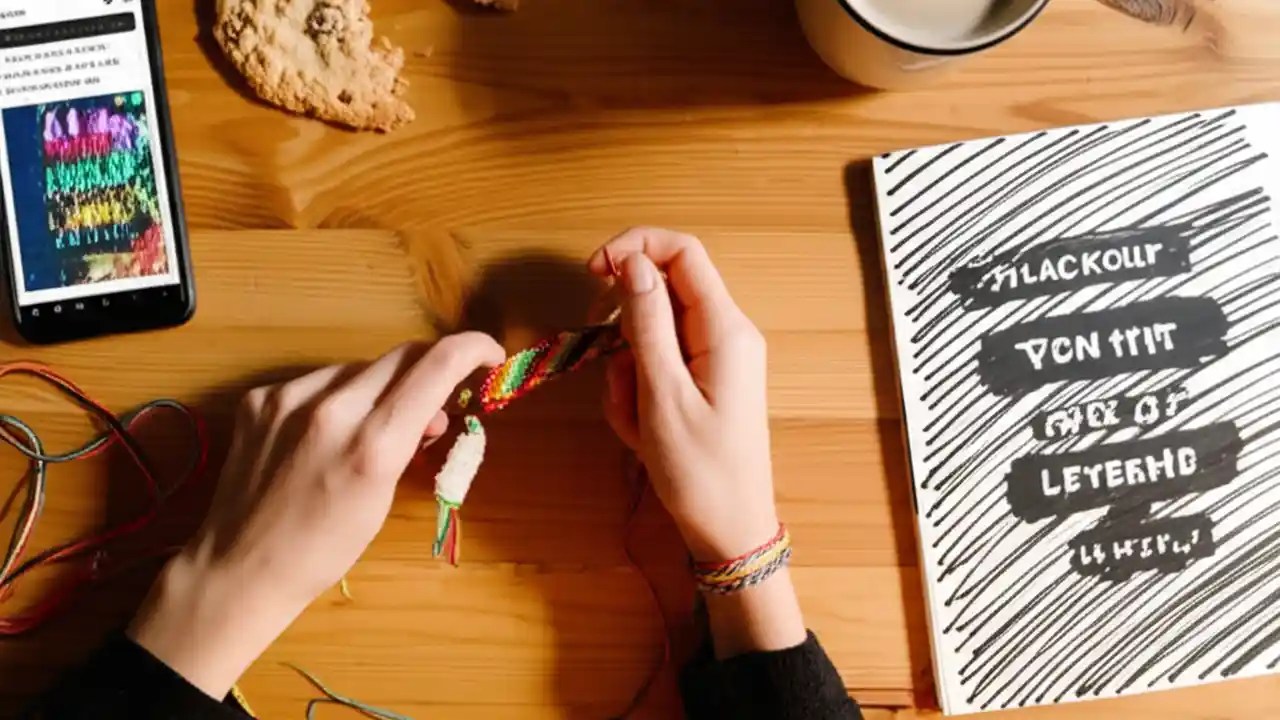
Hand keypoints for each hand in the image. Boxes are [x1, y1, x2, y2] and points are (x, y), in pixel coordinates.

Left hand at [128, 334, 504, 697]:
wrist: (240, 567)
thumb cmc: (324, 549)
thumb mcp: (382, 499)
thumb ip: (406, 442)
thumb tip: (430, 410)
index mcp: (373, 444)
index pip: (437, 365)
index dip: (473, 348)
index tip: (489, 354)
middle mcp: (332, 409)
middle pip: (401, 356)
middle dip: (428, 370)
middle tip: (435, 400)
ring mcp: (289, 398)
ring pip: (358, 368)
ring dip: (378, 387)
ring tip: (371, 428)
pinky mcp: (259, 398)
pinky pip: (316, 382)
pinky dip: (334, 399)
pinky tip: (324, 433)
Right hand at [590, 229, 804, 658]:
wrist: (731, 531)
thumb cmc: (700, 471)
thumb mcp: (662, 395)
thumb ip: (647, 323)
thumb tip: (633, 262)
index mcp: (725, 329)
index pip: (682, 252)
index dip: (634, 247)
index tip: (592, 272)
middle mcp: (727, 334)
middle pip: (662, 294)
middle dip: (625, 331)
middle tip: (617, 377)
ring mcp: (717, 359)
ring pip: (652, 335)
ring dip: (627, 371)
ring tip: (636, 420)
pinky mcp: (705, 383)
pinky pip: (659, 366)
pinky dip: (638, 392)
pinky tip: (643, 430)